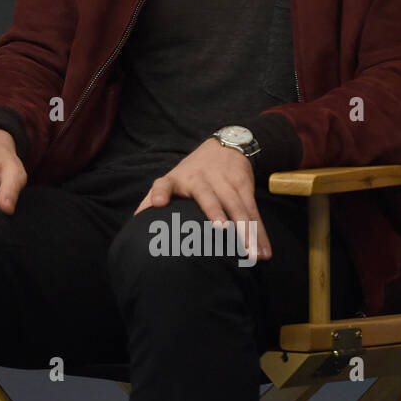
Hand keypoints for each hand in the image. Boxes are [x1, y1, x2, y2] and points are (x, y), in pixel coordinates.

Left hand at [133, 137, 271, 259]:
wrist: (224, 147)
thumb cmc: (191, 174)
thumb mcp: (171, 181)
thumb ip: (153, 200)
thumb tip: (135, 226)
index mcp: (176, 180)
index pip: (163, 183)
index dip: (159, 192)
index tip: (157, 202)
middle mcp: (200, 178)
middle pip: (207, 195)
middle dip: (214, 211)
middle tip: (220, 229)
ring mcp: (223, 181)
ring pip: (236, 206)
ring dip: (246, 230)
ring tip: (252, 254)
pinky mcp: (243, 185)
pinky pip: (253, 211)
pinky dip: (260, 232)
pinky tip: (264, 252)